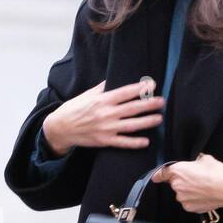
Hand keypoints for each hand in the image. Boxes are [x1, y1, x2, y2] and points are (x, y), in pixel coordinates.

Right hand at [42, 78, 164, 154]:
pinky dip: (135, 142)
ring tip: (159, 118)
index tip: (152, 85)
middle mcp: (106, 114)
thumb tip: (115, 79)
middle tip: (161, 101)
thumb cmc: (73, 109)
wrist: (60, 128)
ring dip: (147, 122)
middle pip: (132, 108)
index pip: (125, 92)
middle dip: (149, 104)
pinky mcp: (105, 141)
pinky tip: (146, 141)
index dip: (140, 89)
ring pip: (131, 125)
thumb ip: (102, 88)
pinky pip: (123, 142)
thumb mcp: (87, 95)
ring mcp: (106, 128)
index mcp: (102, 100)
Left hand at [151, 153, 222, 211]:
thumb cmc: (218, 173)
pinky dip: (194, 200)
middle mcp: (177, 186)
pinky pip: (188, 202)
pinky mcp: (189, 208)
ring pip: (182, 194)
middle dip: (182, 181)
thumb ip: (195, 161)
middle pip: (174, 183)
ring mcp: (182, 198)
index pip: (160, 174)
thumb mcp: (206, 159)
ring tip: (203, 188)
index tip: (156, 176)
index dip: (159, 174)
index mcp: (178, 171)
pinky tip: (204, 195)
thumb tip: (195, 163)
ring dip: (188, 191)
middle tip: (196, 179)